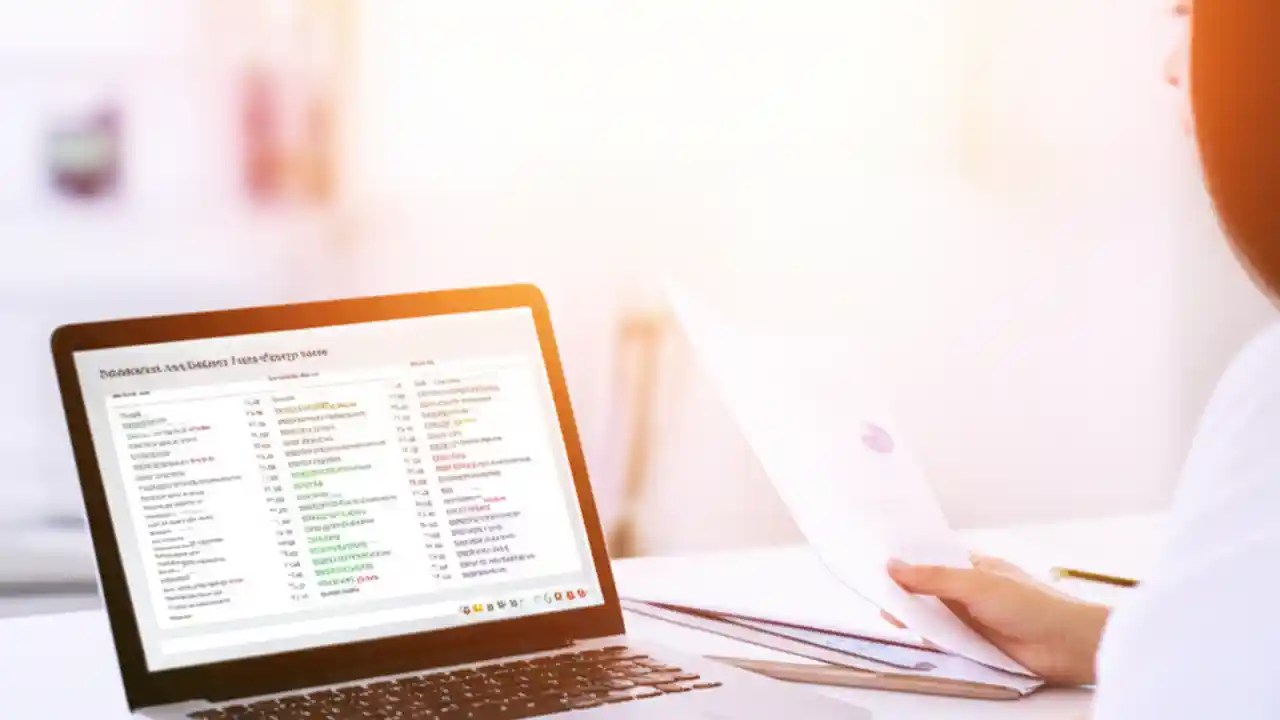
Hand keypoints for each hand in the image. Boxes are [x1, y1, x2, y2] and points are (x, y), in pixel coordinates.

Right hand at [886, 555, 1109, 685]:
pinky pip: (944, 643)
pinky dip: (929, 641)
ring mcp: (973, 620)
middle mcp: (971, 593)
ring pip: (933, 618)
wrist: (1067, 646)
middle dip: (904, 592)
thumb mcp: (976, 583)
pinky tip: (911, 639)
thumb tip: (893, 566)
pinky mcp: (976, 647)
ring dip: (914, 619)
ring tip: (885, 616)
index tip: (877, 559)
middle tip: (874, 592)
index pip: (932, 560)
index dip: (907, 560)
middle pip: (928, 591)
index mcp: (974, 567)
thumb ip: (933, 578)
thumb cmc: (1032, 605)